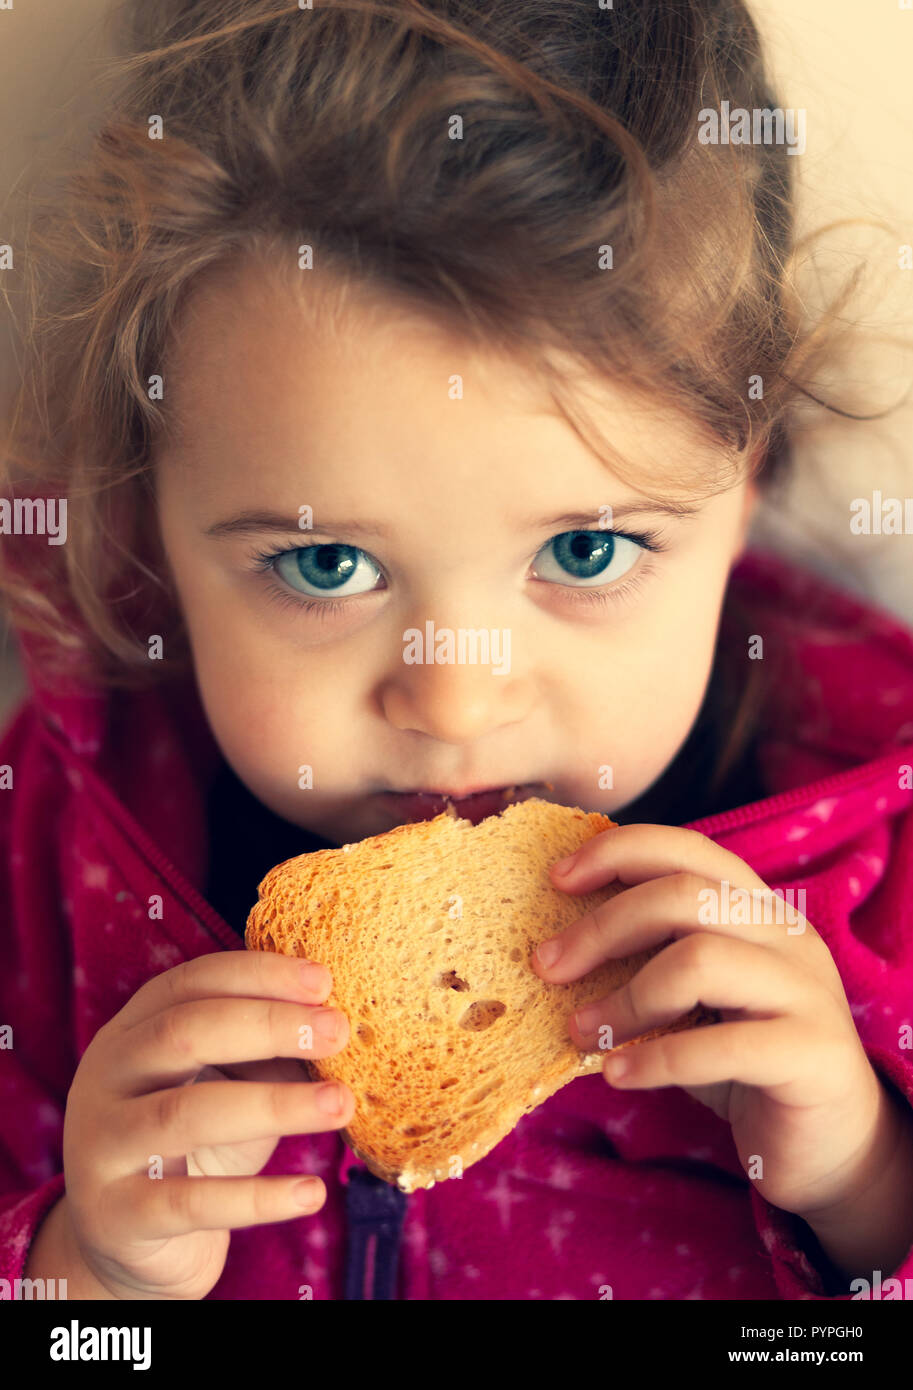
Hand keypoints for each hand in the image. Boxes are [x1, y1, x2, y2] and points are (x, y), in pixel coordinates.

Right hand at [62, 951, 351, 1299]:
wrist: (128, 1240)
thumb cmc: (196, 1143)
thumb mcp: (228, 1085)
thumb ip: (266, 1054)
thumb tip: (334, 1030)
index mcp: (133, 1029)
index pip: (192, 982)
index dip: (259, 975)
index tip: (324, 981)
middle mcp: (107, 1076)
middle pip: (183, 1033)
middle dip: (268, 1025)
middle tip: (337, 1032)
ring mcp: (103, 1144)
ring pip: (188, 1114)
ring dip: (275, 1105)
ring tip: (340, 1105)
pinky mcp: (117, 1214)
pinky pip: (193, 1203)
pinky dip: (258, 1198)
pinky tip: (311, 1193)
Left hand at [533, 822, 886, 1220]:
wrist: (830, 1143)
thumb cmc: (740, 1062)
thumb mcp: (693, 998)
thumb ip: (650, 957)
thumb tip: (555, 939)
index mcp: (757, 908)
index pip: (686, 850)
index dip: (617, 853)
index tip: (556, 879)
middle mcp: (787, 935)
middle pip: (682, 897)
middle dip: (601, 928)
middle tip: (546, 966)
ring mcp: (806, 991)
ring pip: (699, 961)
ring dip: (623, 999)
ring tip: (580, 1031)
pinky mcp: (812, 1053)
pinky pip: (721, 1046)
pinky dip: (656, 1059)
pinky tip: (617, 1075)